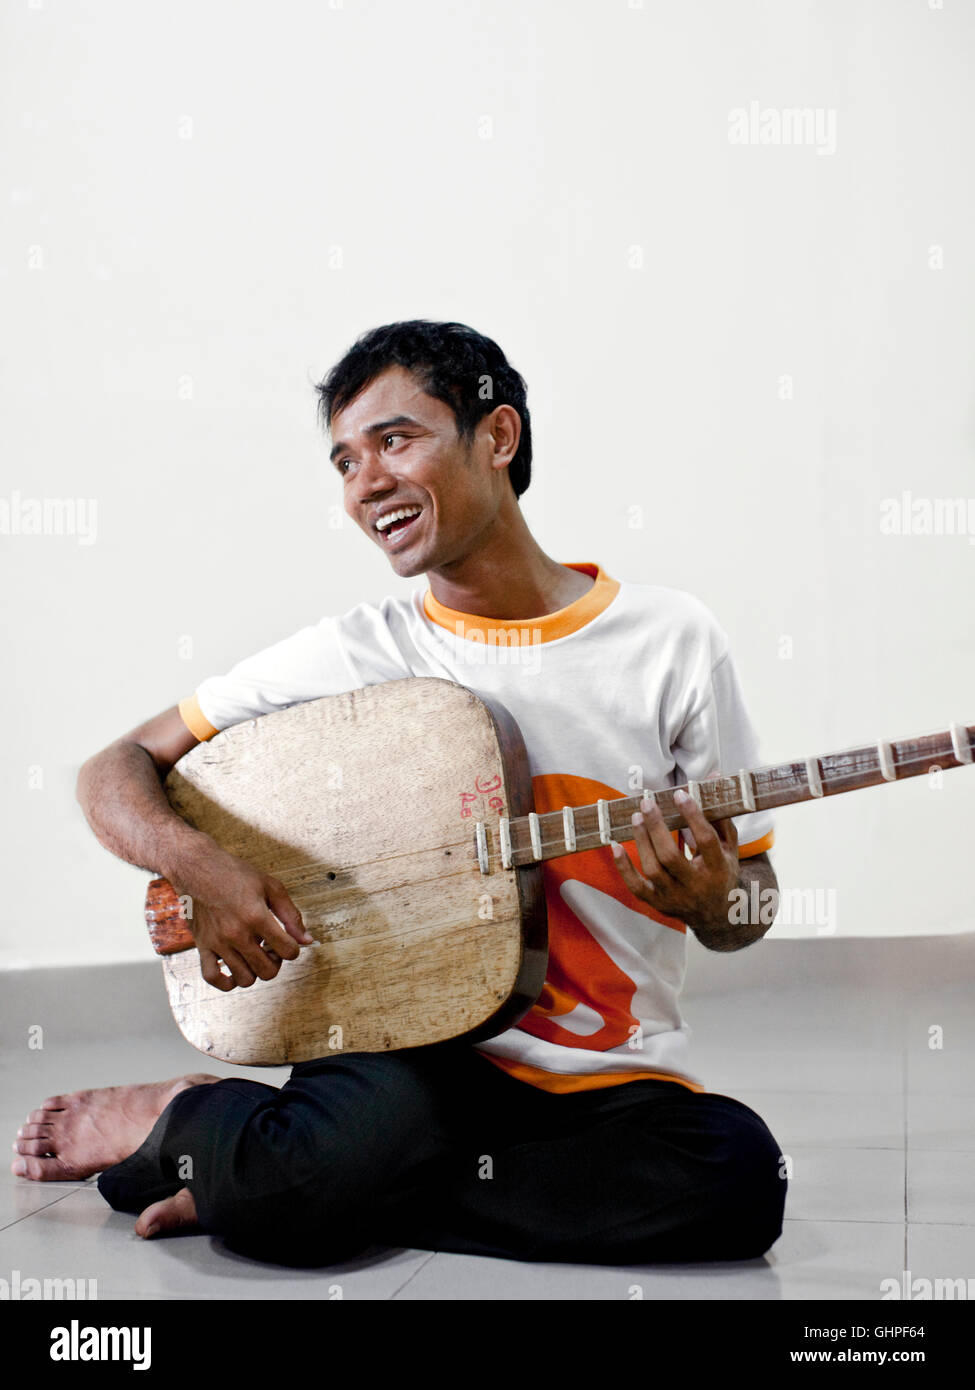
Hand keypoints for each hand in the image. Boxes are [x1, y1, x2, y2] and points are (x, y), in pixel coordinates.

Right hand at [178, 851, 314, 991]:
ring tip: (254, 954)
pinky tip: (235, 971)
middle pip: (268, 971)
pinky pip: (212, 978)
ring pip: (245, 979)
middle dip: (276, 962)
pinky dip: (226, 982)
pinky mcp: (202, 946)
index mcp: (256, 916)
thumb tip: (306, 939)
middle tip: (271, 947)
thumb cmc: (233, 873)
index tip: (288, 941)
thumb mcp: (270, 886)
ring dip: (255, 971)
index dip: (294, 949)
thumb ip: (291, 915)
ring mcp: (218, 942)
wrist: (197, 867)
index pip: (288, 951)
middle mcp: (237, 933)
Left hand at [609, 787, 739, 933]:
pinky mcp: (659, 904)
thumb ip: (719, 813)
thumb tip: (712, 776)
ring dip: (641, 840)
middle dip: (656, 827)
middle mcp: (697, 886)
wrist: (717, 914)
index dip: (693, 816)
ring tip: (636, 817)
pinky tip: (615, 846)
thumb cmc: (721, 871)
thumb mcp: (729, 846)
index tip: (679, 794)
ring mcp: (675, 897)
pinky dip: (624, 867)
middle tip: (647, 803)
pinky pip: (636, 887)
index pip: (705, 840)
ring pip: (653, 869)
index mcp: (719, 869)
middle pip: (671, 856)